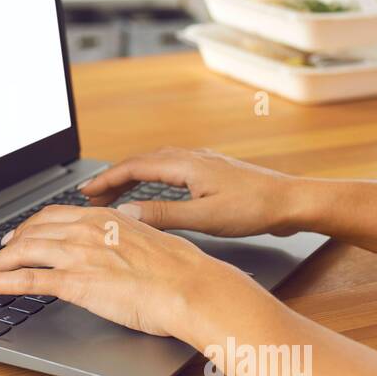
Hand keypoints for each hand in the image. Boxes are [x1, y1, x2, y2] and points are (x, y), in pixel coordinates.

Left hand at [0, 205, 279, 343]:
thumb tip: (129, 243)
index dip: (32, 226)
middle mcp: (86, 230)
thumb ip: (132, 239)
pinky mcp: (75, 282)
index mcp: (105, 219)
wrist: (193, 288)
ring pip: (22, 253)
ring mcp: (78, 255)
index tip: (20, 234)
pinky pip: (26, 281)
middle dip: (8, 244)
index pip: (55, 216)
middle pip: (32, 231)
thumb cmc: (184, 271)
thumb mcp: (153, 242)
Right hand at [78, 147, 310, 237]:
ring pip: (153, 164)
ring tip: (112, 195)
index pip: (133, 167)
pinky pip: (167, 167)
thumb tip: (128, 214)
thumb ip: (165, 215)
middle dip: (111, 179)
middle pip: (139, 163)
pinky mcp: (209, 169)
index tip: (84, 191)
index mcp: (185, 164)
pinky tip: (149, 190)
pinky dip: (148, 178)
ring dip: (128, 177)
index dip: (105, 179)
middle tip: (89, 197)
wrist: (291, 201)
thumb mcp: (205, 218)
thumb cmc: (254, 209)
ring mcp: (200, 161)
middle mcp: (190, 157)